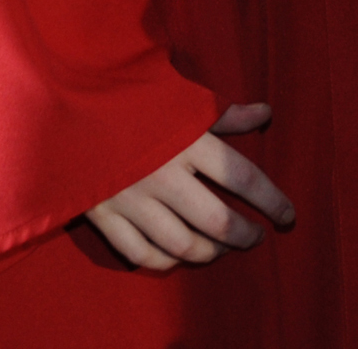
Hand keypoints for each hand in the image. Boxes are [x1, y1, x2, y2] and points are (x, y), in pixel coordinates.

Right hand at [83, 102, 293, 270]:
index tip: (288, 215)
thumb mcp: (183, 98)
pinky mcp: (104, 215)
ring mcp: (132, 200)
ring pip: (183, 246)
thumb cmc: (133, 95)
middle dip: (245, 235)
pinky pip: (142, 254)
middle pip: (218, 222)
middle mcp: (164, 176)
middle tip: (257, 236)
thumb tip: (265, 113)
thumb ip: (225, 114)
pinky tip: (179, 257)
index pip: (244, 178)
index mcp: (189, 142)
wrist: (68, 99)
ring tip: (222, 248)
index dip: (272, 201)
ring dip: (210, 253)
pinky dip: (165, 261)